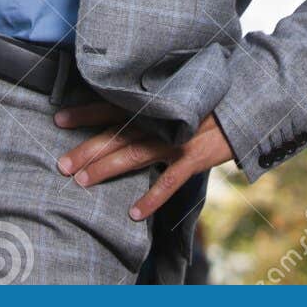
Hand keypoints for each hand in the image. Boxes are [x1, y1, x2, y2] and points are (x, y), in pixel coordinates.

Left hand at [54, 98, 232, 220]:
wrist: (248, 101)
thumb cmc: (211, 98)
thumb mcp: (180, 93)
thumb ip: (155, 102)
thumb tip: (127, 109)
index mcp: (155, 101)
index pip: (113, 105)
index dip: (86, 112)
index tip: (58, 119)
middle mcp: (161, 118)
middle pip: (116, 134)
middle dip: (87, 149)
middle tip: (61, 165)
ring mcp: (178, 138)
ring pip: (135, 154)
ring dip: (107, 169)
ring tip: (82, 183)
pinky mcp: (195, 157)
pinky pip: (169, 181)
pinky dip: (151, 198)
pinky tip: (134, 214)